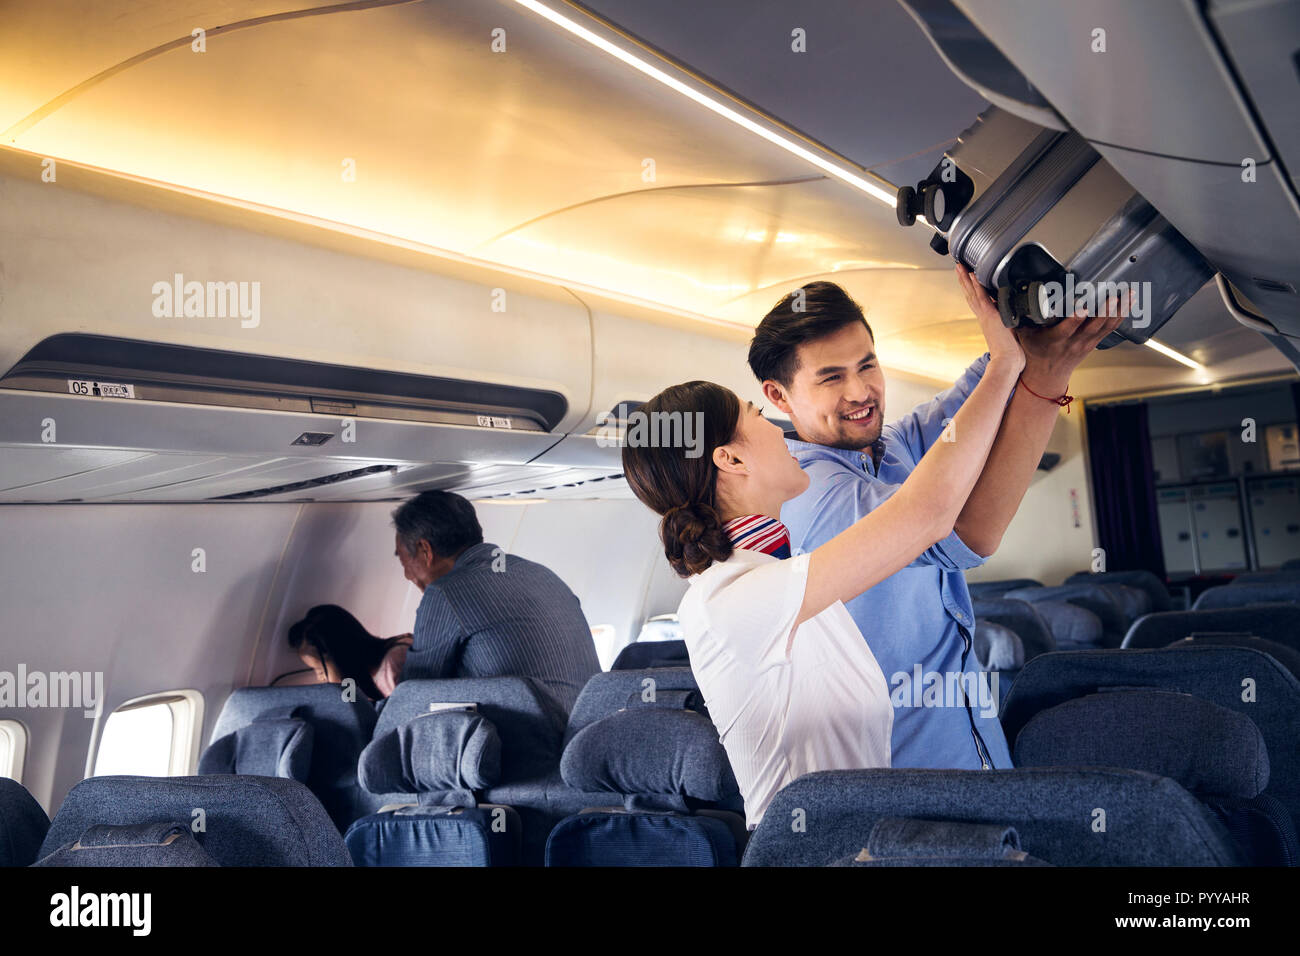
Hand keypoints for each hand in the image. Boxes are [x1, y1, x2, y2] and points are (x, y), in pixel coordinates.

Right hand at [955, 264, 1023, 371]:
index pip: (977, 300)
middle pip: (970, 294)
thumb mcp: (1011, 333)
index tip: (968, 277)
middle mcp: (983, 316)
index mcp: (987, 320)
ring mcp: (985, 316)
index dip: (971, 288)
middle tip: (958, 267)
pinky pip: (982, 297)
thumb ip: (1011, 322)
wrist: (1007, 362)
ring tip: (960, 266)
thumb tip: (1017, 317)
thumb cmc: (1010, 353)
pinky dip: (976, 286)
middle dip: (964, 280)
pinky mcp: (990, 316)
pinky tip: (973, 275)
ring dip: (966, 278)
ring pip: (972, 293)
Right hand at [1015, 285, 1130, 393]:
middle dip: (1105, 310)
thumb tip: (1008, 298)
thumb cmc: (1034, 353)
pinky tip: (1128, 304)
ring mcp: (1086, 344)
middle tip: (1115, 294)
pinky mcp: (1094, 343)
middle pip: (1093, 325)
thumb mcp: (1024, 336)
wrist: (1045, 377)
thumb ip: (1022, 317)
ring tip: (1129, 294)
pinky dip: (1121, 316)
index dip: (1076, 317)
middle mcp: (1074, 342)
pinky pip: (1110, 329)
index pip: (1067, 328)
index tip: (1083, 306)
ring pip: (1106, 326)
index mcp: (1055, 340)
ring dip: (1118, 310)